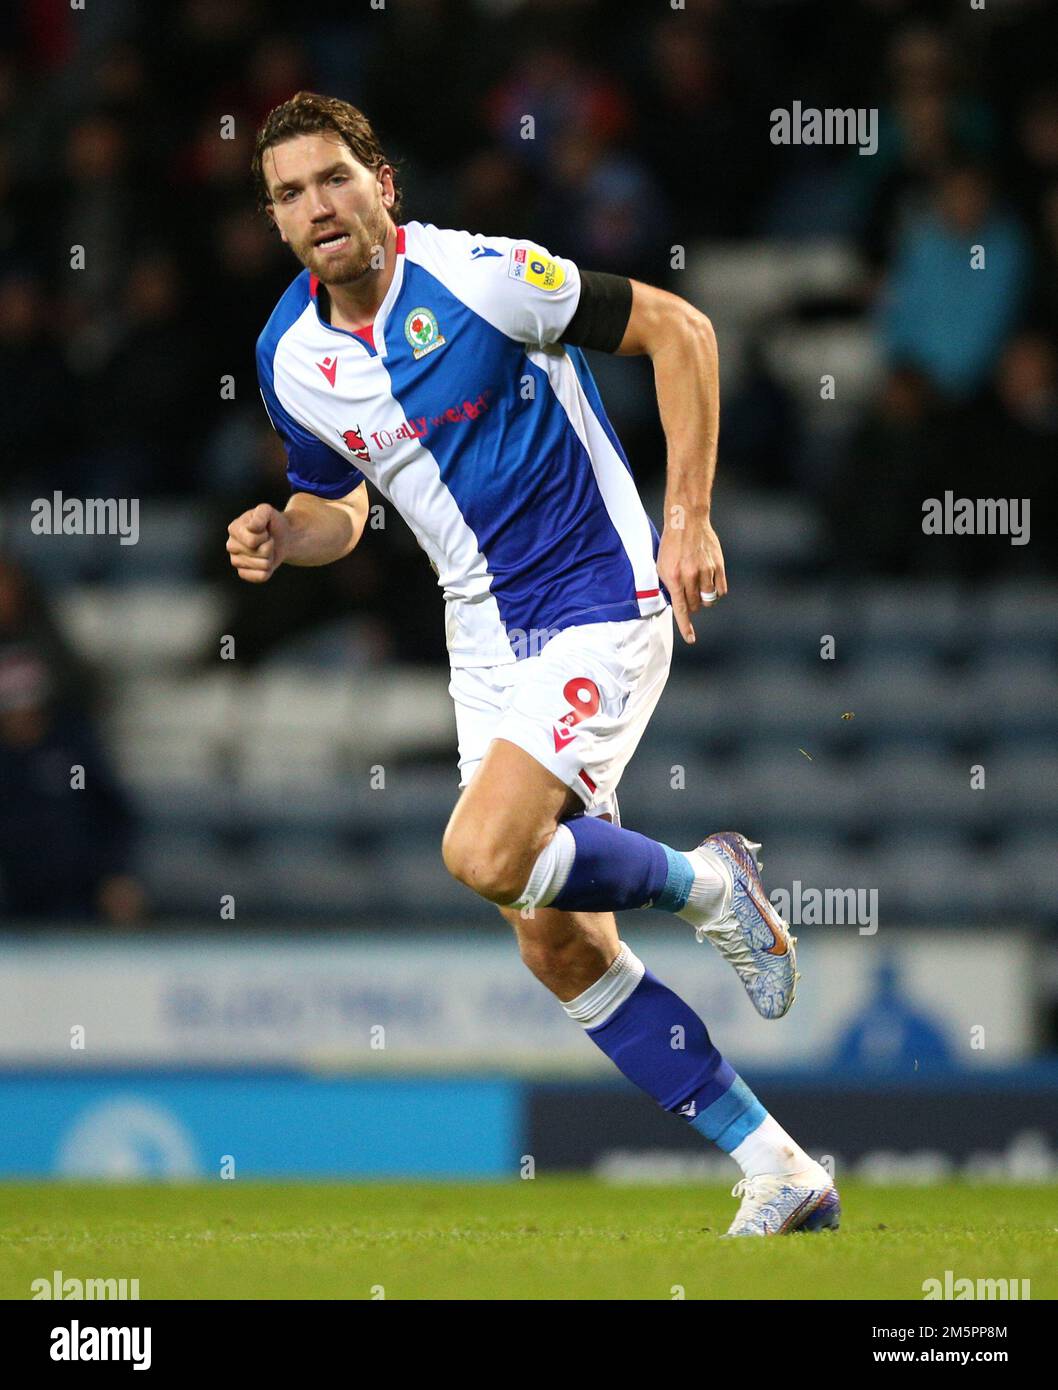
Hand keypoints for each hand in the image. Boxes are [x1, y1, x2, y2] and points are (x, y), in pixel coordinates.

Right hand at [226, 503, 288, 582]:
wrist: (281, 537)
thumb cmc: (272, 523)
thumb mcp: (267, 511)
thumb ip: (261, 513)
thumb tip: (252, 528)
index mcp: (233, 529)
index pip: (252, 541)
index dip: (265, 536)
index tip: (265, 530)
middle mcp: (231, 546)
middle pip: (257, 553)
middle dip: (269, 546)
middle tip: (267, 540)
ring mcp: (236, 561)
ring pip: (262, 565)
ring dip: (271, 557)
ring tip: (267, 549)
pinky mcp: (244, 573)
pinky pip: (261, 577)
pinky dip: (269, 569)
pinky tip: (266, 561)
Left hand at [656, 515, 727, 643]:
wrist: (686, 521)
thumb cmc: (670, 545)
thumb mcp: (661, 566)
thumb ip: (668, 586)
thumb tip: (676, 604)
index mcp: (674, 578)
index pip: (681, 609)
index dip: (686, 627)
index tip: (691, 639)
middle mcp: (691, 576)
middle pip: (696, 606)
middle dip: (692, 605)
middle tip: (688, 594)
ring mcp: (706, 571)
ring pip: (709, 599)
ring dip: (704, 599)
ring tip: (699, 587)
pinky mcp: (718, 565)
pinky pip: (721, 590)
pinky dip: (716, 591)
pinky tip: (710, 584)